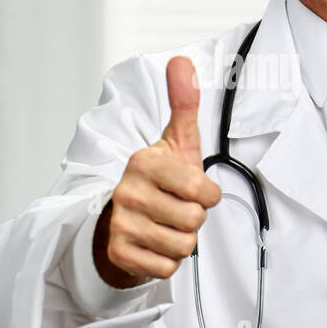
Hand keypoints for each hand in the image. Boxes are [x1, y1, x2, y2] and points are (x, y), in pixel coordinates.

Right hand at [94, 56, 222, 286]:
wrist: (122, 219)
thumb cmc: (160, 179)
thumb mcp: (176, 141)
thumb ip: (183, 103)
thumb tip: (182, 60)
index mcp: (144, 162)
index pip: (199, 189)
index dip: (206, 195)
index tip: (194, 189)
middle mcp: (128, 191)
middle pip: (194, 220)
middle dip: (193, 219)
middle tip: (177, 209)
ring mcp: (121, 223)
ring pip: (182, 245)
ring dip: (182, 240)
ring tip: (167, 225)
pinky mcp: (120, 253)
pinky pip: (167, 266)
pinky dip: (167, 260)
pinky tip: (155, 244)